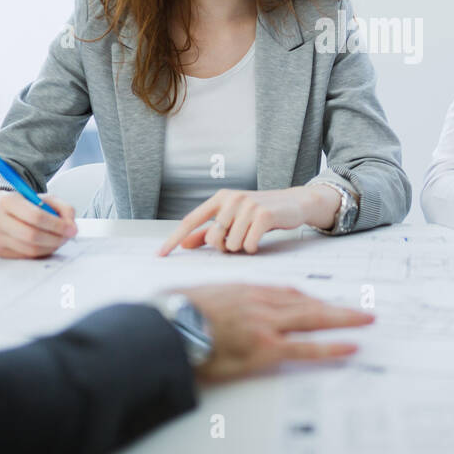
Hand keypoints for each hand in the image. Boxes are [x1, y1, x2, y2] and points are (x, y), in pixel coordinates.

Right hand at [0, 190, 78, 258]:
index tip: (71, 228)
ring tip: (59, 240)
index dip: (57, 225)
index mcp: (8, 201)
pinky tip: (47, 244)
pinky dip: (42, 252)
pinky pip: (27, 256)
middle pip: (32, 235)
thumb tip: (71, 227)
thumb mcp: (45, 199)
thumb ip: (63, 208)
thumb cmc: (25, 204)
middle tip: (68, 237)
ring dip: (51, 247)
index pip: (35, 216)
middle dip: (55, 238)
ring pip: (30, 249)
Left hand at [159, 185, 341, 255]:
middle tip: (239, 239)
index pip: (191, 221)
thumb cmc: (260, 213)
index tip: (160, 254)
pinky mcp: (263, 214)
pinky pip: (248, 245)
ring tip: (253, 235)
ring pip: (231, 245)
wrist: (294, 203)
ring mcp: (247, 205)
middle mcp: (231, 199)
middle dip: (224, 247)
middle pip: (213, 239)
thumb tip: (183, 243)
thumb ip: (207, 232)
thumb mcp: (233, 220)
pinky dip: (254, 247)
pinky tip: (261, 238)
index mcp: (220, 199)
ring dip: (242, 247)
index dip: (173, 239)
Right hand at [172, 284, 373, 380]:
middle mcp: (262, 302)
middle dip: (335, 307)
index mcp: (247, 291)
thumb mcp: (201, 298)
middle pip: (307, 302)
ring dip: (342, 319)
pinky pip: (306, 346)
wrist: (166, 325)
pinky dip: (330, 346)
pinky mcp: (265, 346)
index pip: (286, 292)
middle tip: (360, 311)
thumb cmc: (176, 313)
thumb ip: (220, 301)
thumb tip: (219, 307)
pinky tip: (349, 345)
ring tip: (365, 321)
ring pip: (313, 318)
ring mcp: (266, 323)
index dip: (308, 298)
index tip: (322, 301)